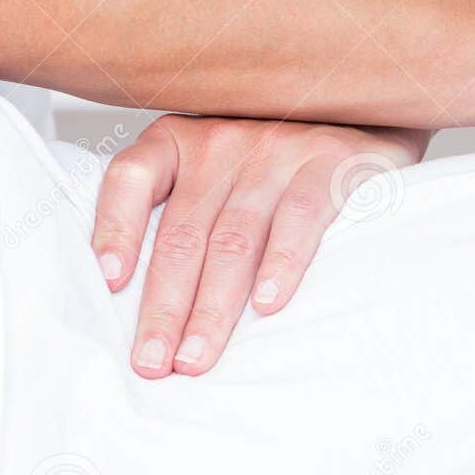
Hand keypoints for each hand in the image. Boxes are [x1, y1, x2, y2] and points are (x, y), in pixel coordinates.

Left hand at [92, 116, 428, 377]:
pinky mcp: (329, 162)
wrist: (365, 112)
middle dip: (164, 306)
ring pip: (234, 238)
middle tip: (154, 362)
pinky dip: (281, 264)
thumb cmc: (280, 155)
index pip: (131, 178)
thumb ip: (183, 209)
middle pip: (184, 232)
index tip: (109, 284)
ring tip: (198, 355)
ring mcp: (277, 149)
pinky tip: (267, 305)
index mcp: (182, 139)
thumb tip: (133, 294)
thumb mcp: (219, 166)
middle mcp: (223, 140)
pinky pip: (299, 217)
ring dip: (214, 305)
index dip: (115, 230)